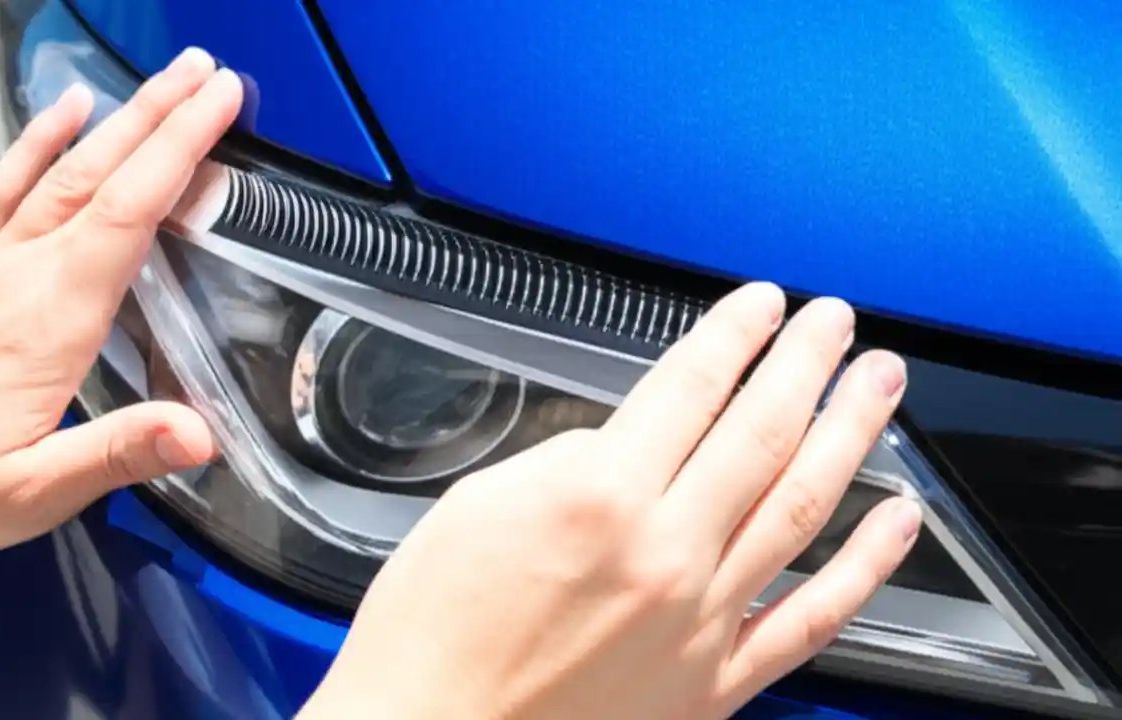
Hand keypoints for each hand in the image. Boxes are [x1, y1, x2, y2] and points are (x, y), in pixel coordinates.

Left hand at [0, 49, 242, 558]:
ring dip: (118, 119)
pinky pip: (3, 188)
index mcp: (49, 323)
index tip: (222, 104)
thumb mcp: (30, 492)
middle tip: (211, 73)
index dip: (181, 151)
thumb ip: (118, 452)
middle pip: (102, 176)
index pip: (129, 215)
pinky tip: (65, 110)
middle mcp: (18, 277)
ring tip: (164, 80)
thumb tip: (201, 433)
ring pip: (61, 171)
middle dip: (162, 117)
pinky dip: (37, 141)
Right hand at [302, 285, 920, 719]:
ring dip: (849, 432)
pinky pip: (813, 616)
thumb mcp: (477, 507)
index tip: (758, 306)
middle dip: (805, 361)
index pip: (691, 385)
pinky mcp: (714, 682)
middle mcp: (663, 552)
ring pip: (801, 505)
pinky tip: (898, 521)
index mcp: (598, 496)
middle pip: (760, 430)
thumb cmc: (433, 633)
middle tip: (833, 320)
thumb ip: (565, 461)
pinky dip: (867, 566)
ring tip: (878, 383)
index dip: (733, 333)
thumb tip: (624, 442)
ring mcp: (700, 618)